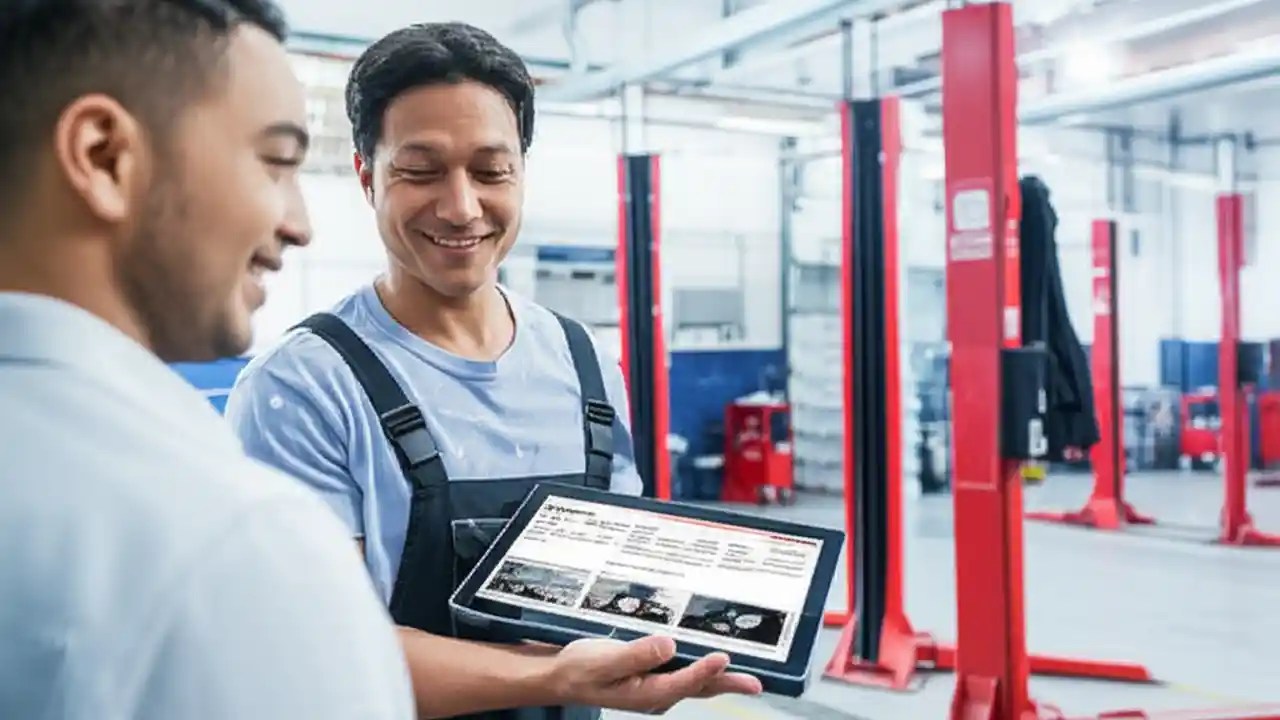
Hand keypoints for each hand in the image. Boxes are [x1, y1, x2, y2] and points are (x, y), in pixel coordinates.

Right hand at [547, 635, 762, 713]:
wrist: (563, 677)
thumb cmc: (581, 669)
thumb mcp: (604, 661)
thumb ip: (637, 654)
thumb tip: (669, 645)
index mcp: (646, 693)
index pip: (683, 681)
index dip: (705, 669)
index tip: (723, 656)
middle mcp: (657, 693)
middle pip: (700, 687)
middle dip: (729, 684)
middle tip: (757, 684)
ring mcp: (657, 687)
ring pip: (696, 681)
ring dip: (720, 677)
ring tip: (747, 675)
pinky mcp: (654, 677)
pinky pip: (685, 673)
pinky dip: (702, 667)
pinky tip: (712, 659)